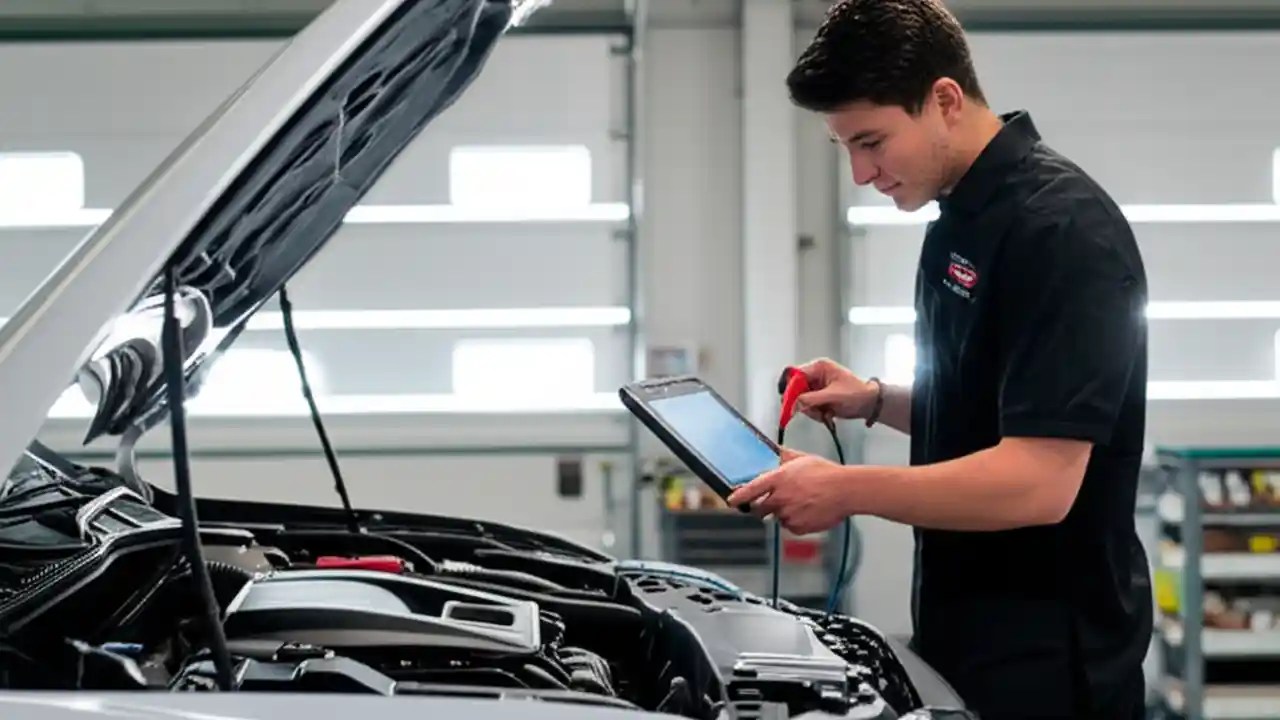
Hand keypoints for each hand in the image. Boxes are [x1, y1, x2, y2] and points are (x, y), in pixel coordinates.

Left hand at [726, 448, 852, 534]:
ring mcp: (789, 514)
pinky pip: (791, 527)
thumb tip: (773, 452)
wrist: (846, 490)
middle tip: (772, 502)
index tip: (732, 501)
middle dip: (762, 507)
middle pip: (760, 509)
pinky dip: (796, 521)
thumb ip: (783, 457)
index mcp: (778, 479)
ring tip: (802, 502)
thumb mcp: (802, 459)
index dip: (738, 497)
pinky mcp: (798, 527)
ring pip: (777, 518)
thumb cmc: (827, 473)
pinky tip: (808, 511)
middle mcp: (780, 498)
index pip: (750, 490)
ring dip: (783, 513)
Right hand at [792, 357, 880, 422]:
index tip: (788, 403)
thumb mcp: (833, 395)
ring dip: (811, 410)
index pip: (795, 375)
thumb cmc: (856, 393)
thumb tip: (794, 404)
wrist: (870, 404)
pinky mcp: (818, 397)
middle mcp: (815, 375)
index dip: (790, 389)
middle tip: (813, 411)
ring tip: (825, 413)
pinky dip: (815, 413)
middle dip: (803, 403)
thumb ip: (811, 399)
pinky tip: (828, 414)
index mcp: (819, 367)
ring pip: (801, 400)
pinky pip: (808, 407)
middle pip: (796, 389)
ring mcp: (816, 387)